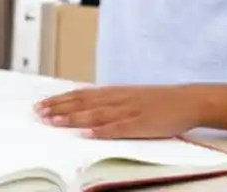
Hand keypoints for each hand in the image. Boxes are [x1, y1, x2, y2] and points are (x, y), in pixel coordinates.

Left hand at [37, 85, 206, 138]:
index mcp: (113, 92)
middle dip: (59, 108)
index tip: (40, 105)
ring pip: (96, 114)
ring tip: (56, 122)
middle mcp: (117, 99)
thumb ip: (105, 99)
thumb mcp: (127, 95)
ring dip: (74, 118)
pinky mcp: (142, 123)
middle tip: (39, 113)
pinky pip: (120, 127)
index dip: (59, 100)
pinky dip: (104, 130)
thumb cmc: (156, 100)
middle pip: (82, 103)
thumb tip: (81, 102)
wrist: (187, 100)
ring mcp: (129, 111)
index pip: (79, 95)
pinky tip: (90, 134)